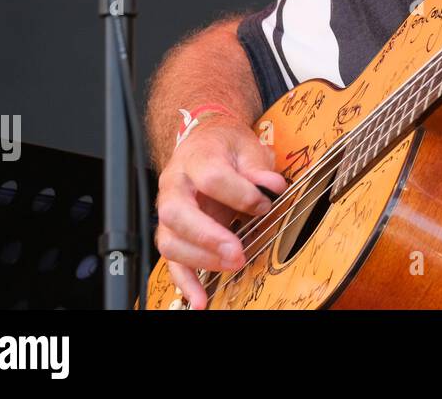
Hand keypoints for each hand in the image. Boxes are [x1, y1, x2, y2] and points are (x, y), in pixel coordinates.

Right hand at [153, 116, 287, 309]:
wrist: (203, 141)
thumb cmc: (226, 147)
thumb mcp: (247, 146)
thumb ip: (259, 167)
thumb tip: (273, 186)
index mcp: (196, 159)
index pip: (212, 178)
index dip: (240, 194)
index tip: (264, 204)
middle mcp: (175, 185)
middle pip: (177, 213)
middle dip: (208, 236)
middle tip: (237, 252)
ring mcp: (168, 210)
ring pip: (170, 240)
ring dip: (200, 259)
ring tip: (231, 266)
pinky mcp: (172, 232)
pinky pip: (171, 261)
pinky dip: (185, 282)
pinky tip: (200, 299)